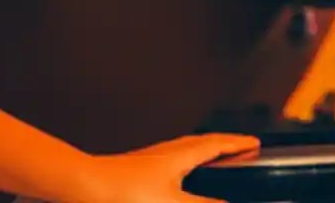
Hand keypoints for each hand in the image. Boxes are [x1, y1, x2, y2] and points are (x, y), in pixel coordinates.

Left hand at [82, 134, 258, 202]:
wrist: (80, 187)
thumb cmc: (122, 191)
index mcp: (181, 155)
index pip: (217, 144)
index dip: (237, 144)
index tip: (254, 143)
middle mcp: (166, 153)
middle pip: (200, 144)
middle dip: (221, 146)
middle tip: (236, 151)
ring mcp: (148, 162)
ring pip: (181, 153)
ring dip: (199, 156)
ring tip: (208, 166)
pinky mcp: (133, 173)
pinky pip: (166, 165)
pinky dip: (179, 169)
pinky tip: (170, 184)